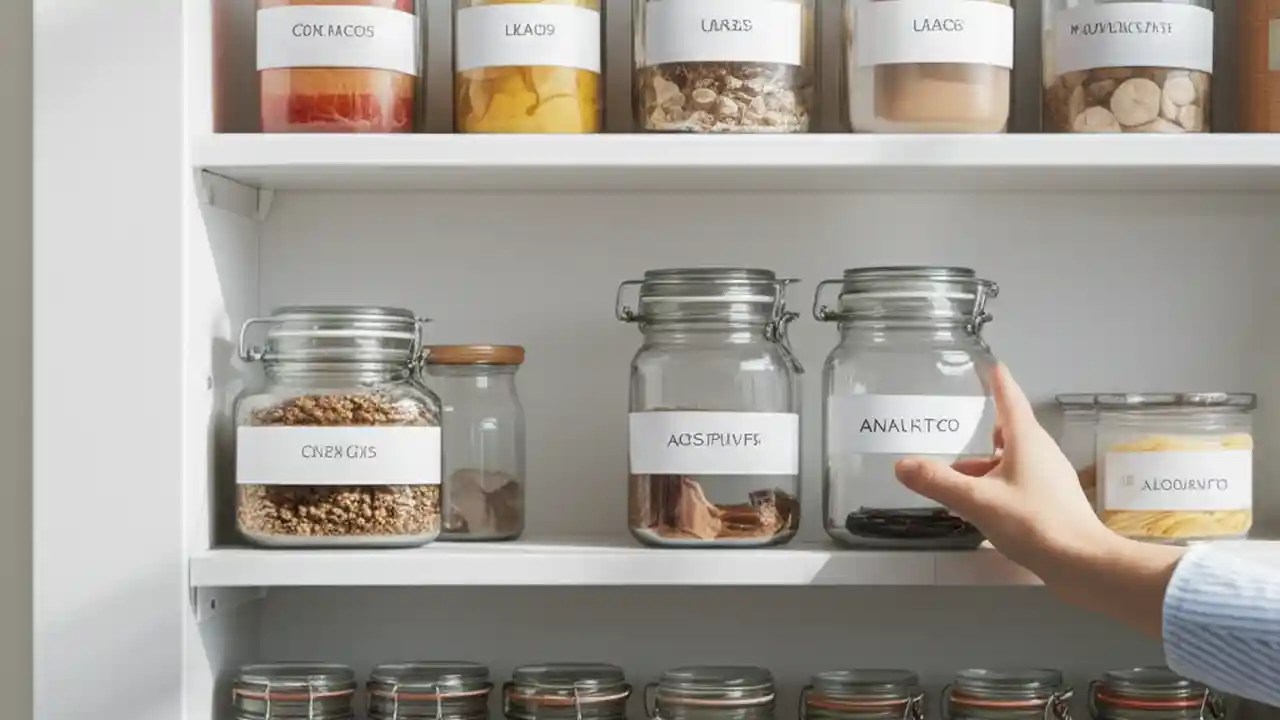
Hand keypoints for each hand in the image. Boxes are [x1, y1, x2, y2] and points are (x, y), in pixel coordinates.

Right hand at [893, 363, 1117, 580]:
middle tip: (957, 430)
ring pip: (1011, 460)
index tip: (991, 366)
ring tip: (955, 479)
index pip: (1010, 400)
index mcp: (1027, 441)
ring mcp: (1049, 477)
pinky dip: (996, 484)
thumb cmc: (1034, 523)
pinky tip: (979, 506)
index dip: (998, 382)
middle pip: (1008, 432)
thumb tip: (902, 465)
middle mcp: (1041, 452)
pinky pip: (1018, 481)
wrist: (1082, 563)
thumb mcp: (978, 501)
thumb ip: (938, 483)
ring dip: (985, 465)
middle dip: (982, 431)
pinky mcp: (1052, 500)